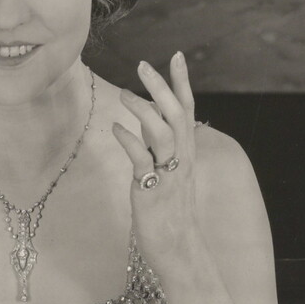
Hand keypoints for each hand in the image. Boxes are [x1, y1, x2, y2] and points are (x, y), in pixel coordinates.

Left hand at [112, 52, 206, 280]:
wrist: (179, 247)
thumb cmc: (170, 210)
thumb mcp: (170, 171)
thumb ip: (160, 145)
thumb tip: (147, 118)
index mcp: (187, 152)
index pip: (188, 110)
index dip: (182, 82)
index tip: (176, 56)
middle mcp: (181, 159)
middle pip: (178, 114)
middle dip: (161, 87)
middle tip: (143, 64)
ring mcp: (168, 173)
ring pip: (163, 133)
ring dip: (144, 110)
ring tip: (125, 94)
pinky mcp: (151, 189)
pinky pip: (142, 159)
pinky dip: (130, 140)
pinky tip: (116, 128)